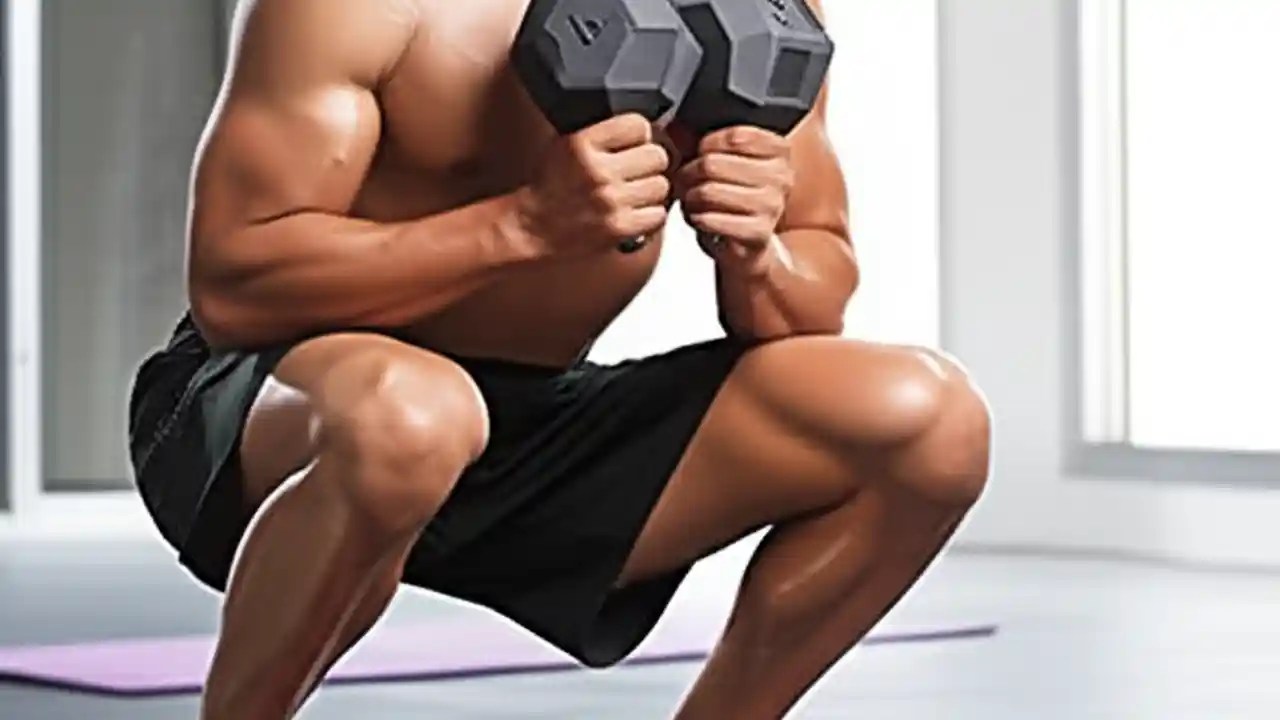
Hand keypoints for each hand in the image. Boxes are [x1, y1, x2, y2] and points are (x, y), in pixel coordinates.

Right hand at [517, 114, 673, 257]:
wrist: (532, 228)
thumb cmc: (550, 188)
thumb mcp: (567, 145)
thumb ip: (602, 134)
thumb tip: (646, 126)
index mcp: (583, 143)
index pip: (638, 125)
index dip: (640, 135)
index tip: (633, 144)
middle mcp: (598, 171)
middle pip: (657, 156)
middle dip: (649, 164)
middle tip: (636, 172)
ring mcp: (610, 201)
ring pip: (661, 186)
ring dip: (651, 191)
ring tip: (633, 194)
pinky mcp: (619, 227)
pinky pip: (657, 215)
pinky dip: (649, 216)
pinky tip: (633, 213)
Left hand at [675, 126, 794, 255]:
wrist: (746, 243)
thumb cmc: (733, 197)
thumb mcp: (724, 161)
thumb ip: (704, 140)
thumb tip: (675, 127)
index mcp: (779, 151)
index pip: (735, 135)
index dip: (706, 144)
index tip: (700, 153)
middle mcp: (782, 177)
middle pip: (714, 163)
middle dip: (690, 173)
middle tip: (685, 182)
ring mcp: (772, 206)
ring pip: (709, 191)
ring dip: (690, 197)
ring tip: (692, 200)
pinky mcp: (758, 233)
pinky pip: (711, 219)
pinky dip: (696, 219)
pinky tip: (700, 219)